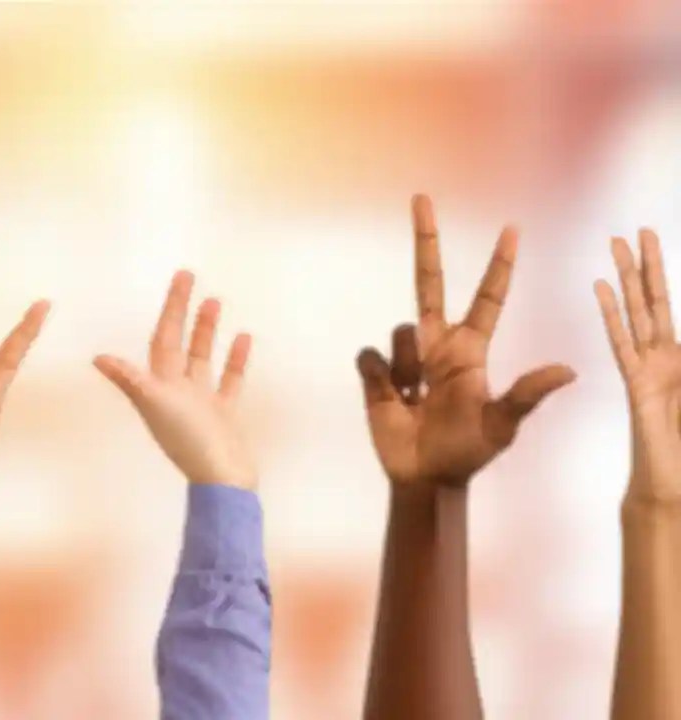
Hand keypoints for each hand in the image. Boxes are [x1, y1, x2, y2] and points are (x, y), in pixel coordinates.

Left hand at [93, 271, 255, 489]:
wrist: (222, 481)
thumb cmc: (188, 442)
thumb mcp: (158, 406)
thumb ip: (131, 381)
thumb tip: (97, 358)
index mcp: (161, 385)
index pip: (164, 337)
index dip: (171, 307)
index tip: (180, 278)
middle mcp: (178, 390)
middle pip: (180, 342)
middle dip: (183, 310)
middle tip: (189, 276)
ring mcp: (202, 401)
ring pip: (203, 357)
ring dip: (207, 330)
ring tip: (215, 301)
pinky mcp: (224, 414)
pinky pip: (230, 380)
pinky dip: (235, 359)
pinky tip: (243, 337)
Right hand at [355, 195, 574, 486]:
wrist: (424, 478)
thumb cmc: (468, 451)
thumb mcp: (502, 425)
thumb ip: (528, 394)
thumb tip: (569, 370)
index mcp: (470, 351)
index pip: (487, 298)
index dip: (499, 265)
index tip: (513, 229)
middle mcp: (437, 345)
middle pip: (428, 283)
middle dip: (425, 241)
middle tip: (422, 199)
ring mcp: (405, 358)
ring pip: (400, 332)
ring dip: (407, 366)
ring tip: (417, 399)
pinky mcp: (376, 375)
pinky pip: (372, 357)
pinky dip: (381, 377)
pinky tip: (393, 400)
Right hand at [594, 230, 680, 499]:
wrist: (673, 485)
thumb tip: (679, 344)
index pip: (670, 310)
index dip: (664, 278)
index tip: (654, 246)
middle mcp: (664, 358)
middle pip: (653, 302)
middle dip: (647, 266)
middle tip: (637, 231)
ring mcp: (648, 369)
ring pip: (636, 314)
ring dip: (627, 278)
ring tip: (616, 245)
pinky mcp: (638, 384)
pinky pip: (623, 342)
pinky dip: (613, 314)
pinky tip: (602, 287)